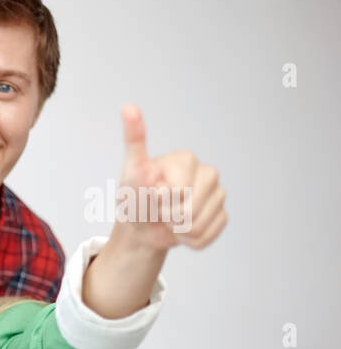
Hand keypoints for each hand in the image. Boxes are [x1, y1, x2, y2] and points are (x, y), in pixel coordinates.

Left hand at [115, 105, 226, 251]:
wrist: (141, 227)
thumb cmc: (135, 197)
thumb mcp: (130, 174)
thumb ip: (133, 143)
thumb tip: (128, 107)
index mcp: (185, 159)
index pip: (177, 190)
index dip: (159, 200)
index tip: (151, 194)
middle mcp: (206, 172)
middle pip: (190, 209)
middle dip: (168, 216)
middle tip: (158, 210)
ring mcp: (217, 194)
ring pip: (199, 224)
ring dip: (177, 230)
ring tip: (168, 221)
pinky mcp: (221, 215)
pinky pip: (207, 236)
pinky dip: (189, 241)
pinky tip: (181, 231)